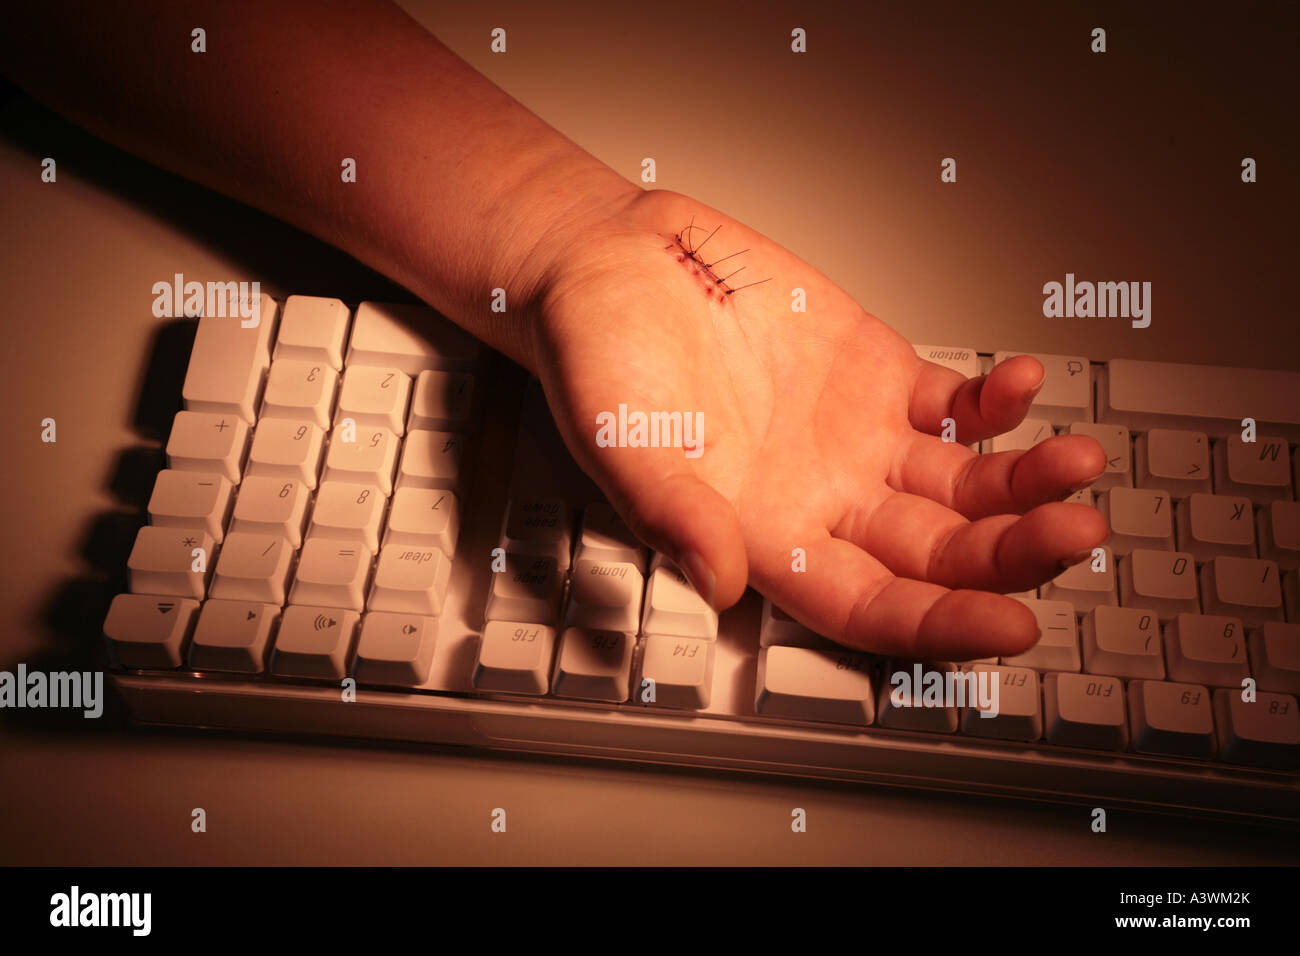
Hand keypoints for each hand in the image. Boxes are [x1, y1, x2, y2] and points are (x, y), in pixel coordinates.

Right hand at [530, 189, 1107, 659]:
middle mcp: (822, 499)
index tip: (1007, 626)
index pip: (868, 605)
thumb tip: (719, 582)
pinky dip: (994, 401)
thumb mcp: (619, 439)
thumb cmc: (600, 357)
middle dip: (1010, 552)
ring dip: (1024, 482)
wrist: (612, 264)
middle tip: (1072, 534)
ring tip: (1075, 464)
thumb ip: (669, 511)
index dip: (938, 625)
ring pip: (963, 484)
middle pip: (937, 553)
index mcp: (764, 536)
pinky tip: (1020, 386)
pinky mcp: (874, 371)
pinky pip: (953, 404)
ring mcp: (856, 437)